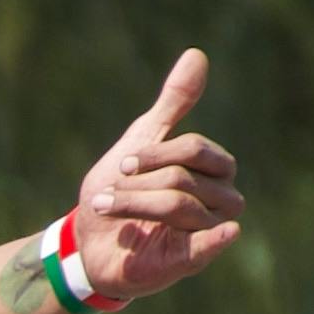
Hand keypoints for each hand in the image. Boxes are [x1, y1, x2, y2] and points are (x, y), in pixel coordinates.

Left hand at [72, 49, 241, 303]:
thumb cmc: (119, 189)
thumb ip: (173, 104)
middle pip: (185, 178)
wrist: (86, 242)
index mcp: (211, 169)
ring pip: (181, 206)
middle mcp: (218, 199)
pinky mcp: (192, 260)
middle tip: (108, 192)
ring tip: (105, 207)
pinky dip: (219, 239)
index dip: (155, 153)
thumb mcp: (141, 140)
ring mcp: (206, 231)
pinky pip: (213, 245)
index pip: (195, 150)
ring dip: (135, 204)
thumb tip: (197, 53)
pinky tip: (226, 232)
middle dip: (139, 183)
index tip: (121, 164)